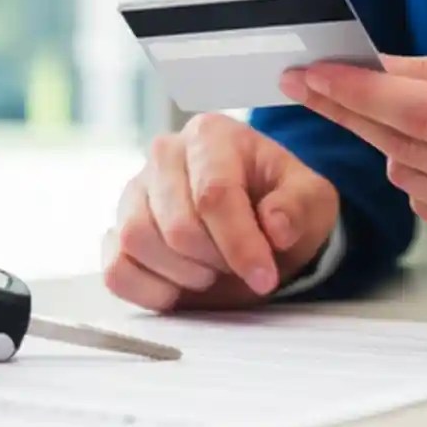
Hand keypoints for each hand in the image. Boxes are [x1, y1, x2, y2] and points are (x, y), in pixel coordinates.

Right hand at [104, 113, 338, 311]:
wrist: (258, 224)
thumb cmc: (280, 206)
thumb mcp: (311, 200)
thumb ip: (299, 207)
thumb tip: (275, 226)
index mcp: (210, 135)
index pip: (214, 194)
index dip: (240, 244)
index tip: (264, 276)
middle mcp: (163, 155)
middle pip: (176, 225)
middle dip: (215, 260)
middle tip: (237, 266)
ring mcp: (133, 193)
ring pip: (137, 241)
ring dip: (182, 274)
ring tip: (209, 271)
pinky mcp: (116, 231)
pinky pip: (115, 269)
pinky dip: (147, 290)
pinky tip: (178, 289)